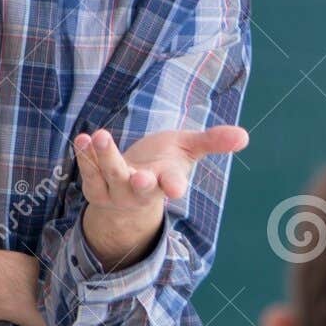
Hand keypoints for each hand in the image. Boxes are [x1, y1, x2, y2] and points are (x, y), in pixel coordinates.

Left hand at [75, 124, 248, 272]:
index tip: (175, 189)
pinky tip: (81, 138)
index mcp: (166, 183)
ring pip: (110, 176)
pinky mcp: (95, 185)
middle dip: (139, 184)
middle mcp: (141, 190)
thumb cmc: (164, 164)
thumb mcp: (188, 150)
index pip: (172, 186)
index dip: (174, 186)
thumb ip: (213, 142)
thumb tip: (244, 136)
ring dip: (105, 157)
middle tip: (140, 178)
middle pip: (139, 188)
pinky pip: (88, 171)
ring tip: (100, 135)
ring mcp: (116, 190)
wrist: (131, 184)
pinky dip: (84, 155)